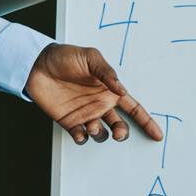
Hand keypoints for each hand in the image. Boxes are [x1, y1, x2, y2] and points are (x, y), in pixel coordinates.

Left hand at [23, 43, 162, 144]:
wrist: (37, 64)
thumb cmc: (65, 57)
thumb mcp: (90, 57)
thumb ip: (107, 73)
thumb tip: (121, 90)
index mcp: (109, 90)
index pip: (133, 108)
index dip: (147, 121)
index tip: (157, 134)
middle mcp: (100, 104)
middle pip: (119, 126)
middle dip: (121, 133)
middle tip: (118, 133)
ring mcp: (85, 114)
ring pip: (101, 134)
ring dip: (100, 134)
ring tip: (92, 125)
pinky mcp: (69, 121)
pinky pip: (80, 136)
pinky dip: (82, 138)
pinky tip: (79, 131)